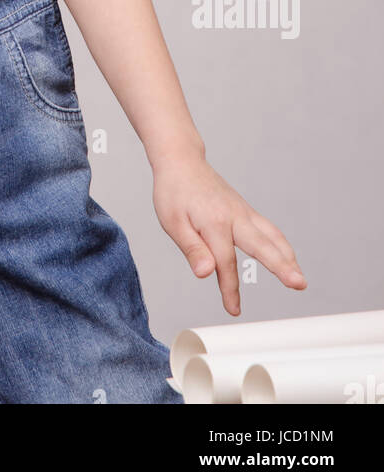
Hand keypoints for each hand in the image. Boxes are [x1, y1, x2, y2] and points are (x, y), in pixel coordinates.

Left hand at [152, 151, 306, 315]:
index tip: (234, 309)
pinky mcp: (245, 210)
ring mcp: (243, 211)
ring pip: (272, 235)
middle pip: (262, 244)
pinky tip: (286, 258)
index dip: (230, 289)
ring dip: (287, 256)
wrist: (181, 161)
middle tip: (299, 284)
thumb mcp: (172, 222)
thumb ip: (192, 249)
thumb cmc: (173, 191)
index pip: (226, 262)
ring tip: (299, 278)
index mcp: (214, 221)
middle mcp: (234, 215)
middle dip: (282, 266)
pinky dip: (281, 244)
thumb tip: (206, 273)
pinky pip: (268, 229)